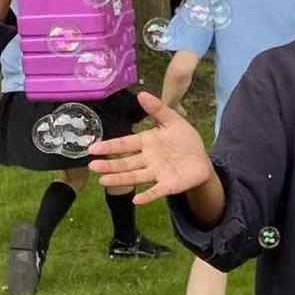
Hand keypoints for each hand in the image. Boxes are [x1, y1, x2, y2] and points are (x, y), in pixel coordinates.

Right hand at [90, 90, 213, 205]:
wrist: (201, 160)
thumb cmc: (184, 140)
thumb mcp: (173, 121)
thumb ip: (157, 109)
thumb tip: (141, 94)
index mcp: (147, 142)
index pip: (125, 143)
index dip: (109, 146)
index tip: (93, 148)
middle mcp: (147, 159)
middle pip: (125, 162)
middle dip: (109, 165)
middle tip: (92, 166)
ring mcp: (156, 173)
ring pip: (135, 176)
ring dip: (120, 179)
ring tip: (103, 181)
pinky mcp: (167, 185)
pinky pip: (156, 191)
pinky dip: (147, 196)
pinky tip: (136, 200)